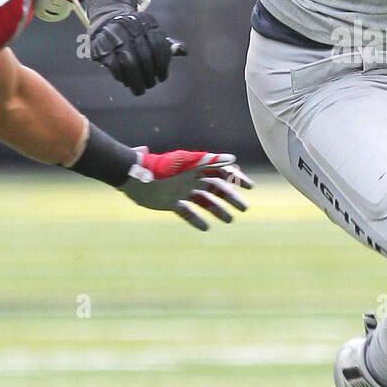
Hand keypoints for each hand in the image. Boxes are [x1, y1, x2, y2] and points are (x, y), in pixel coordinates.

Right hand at [88, 10, 185, 96]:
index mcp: (146, 21)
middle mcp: (130, 25)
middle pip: (144, 55)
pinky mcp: (101, 45)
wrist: (108, 22)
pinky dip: (121, 77)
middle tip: (151, 85)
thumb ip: (167, 45)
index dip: (163, 64)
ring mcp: (114, 34)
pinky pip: (113, 65)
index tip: (162, 77)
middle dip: (149, 75)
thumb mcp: (152, 34)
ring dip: (136, 80)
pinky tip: (126, 82)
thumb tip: (183, 51)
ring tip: (140, 89)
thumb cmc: (136, 34)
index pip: (159, 45)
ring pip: (129, 62)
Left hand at [121, 150, 252, 229]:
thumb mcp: (189, 162)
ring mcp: (182, 191)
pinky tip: (205, 228)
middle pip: (216, 188)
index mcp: (197, 166)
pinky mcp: (170, 203)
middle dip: (231, 198)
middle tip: (244, 209)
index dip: (236, 178)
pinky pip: (186, 212)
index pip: (222, 171)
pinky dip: (196, 219)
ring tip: (230, 220)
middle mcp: (191, 179)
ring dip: (218, 210)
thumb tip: (233, 159)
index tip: (250, 187)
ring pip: (204, 202)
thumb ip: (210, 160)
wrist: (135, 177)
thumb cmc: (162, 166)